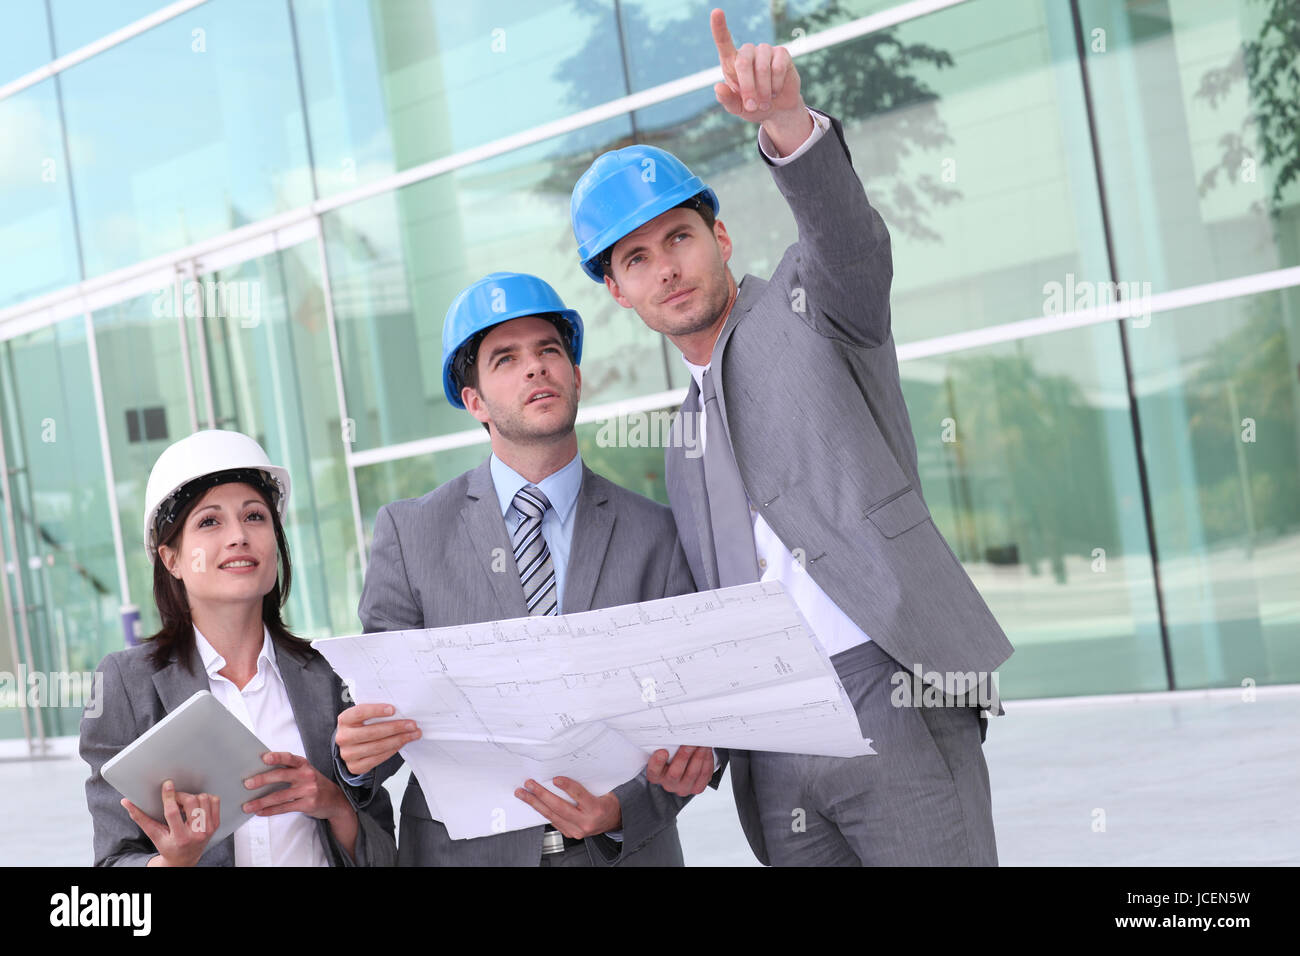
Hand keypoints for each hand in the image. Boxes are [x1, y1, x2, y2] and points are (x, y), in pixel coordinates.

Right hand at [124, 779, 219, 867]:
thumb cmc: (167, 846)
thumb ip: (140, 817)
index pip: (174, 812)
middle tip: (175, 799)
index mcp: (180, 838)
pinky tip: (195, 805)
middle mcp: (197, 834)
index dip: (169, 796)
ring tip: (184, 805)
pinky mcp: (215, 824)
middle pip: (191, 802)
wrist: (184, 859)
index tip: (167, 784)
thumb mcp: (153, 834)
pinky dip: (205, 799)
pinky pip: (214, 801)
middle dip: (181, 796)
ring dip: (192, 797)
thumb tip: (126, 802)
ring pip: (204, 799)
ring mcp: (209, 829)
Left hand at [241, 752, 347, 821]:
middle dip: (262, 780)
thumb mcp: (305, 773)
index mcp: (304, 764)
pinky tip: (260, 813)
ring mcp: (309, 790)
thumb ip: (288, 771)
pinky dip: (271, 811)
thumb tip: (260, 774)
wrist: (335, 800)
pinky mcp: (308, 804)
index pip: (289, 758)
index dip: (277, 757)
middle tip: (247, 784)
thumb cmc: (313, 784)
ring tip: (247, 806)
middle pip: (281, 776)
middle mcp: (307, 775)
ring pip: (280, 796)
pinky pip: (285, 808)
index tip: (264, 758)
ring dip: (261, 802)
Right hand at [336, 702, 419, 775]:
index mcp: (344, 720)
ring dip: (398, 740)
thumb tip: (400, 710)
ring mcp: (348, 753)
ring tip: (413, 734)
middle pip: (372, 732)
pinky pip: (377, 759)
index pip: (359, 712)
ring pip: (377, 746)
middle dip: (395, 727)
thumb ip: (376, 712)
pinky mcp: (355, 766)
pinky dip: (392, 750)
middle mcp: (343, 737)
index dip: (376, 710)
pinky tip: (402, 744)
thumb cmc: (362, 727)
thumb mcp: (364, 716)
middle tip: (412, 724)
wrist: (352, 745)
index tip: (393, 709)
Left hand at [514, 777, 620, 838]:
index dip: (567, 786)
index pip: (579, 795)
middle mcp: (586, 822)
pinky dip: (542, 811)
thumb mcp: (604, 789)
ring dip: (535, 803)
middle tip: (529, 784)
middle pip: (560, 807)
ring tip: (523, 794)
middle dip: (541, 794)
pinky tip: (534, 803)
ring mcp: (578, 830)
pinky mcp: (571, 834)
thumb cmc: (608, 802)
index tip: (555, 778)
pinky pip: (554, 821)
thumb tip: (566, 771)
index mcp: (597, 808)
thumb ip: (586, 783)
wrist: (614, 820)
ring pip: (552, 815)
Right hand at [647, 745, 713, 795]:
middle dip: (684, 756)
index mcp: (656, 775)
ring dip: (699, 755)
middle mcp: (668, 784)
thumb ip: (665, 744)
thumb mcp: (664, 750)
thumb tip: (674, 734)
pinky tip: (706, 750)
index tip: (663, 751)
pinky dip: (706, 760)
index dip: (657, 762)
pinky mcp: (697, 788)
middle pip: (675, 773)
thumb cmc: (671, 754)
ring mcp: (683, 788)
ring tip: (702, 743)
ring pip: (692, 773)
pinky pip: (704, 774)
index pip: (653, 771)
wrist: (683, 766)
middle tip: (690, 742)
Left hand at [710, 8, 804, 123]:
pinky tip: (775, 91)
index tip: (716, 12)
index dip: (719, 27)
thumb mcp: (737, 108)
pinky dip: (775, 85)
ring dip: (763, 90)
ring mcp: (765, 50)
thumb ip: (727, 100)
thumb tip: (718, 87)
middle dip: (747, 88)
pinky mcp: (782, 53)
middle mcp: (748, 52)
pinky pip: (777, 67)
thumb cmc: (753, 107)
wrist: (777, 110)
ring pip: (762, 67)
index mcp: (732, 62)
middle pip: (743, 62)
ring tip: (765, 102)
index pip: (724, 41)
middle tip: (752, 106)